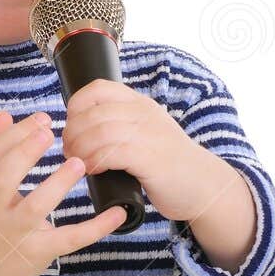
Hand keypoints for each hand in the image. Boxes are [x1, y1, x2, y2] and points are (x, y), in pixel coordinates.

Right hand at [0, 108, 126, 275]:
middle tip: (50, 132)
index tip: (43, 120)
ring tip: (78, 164)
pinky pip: (69, 238)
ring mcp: (17, 232)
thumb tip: (5, 116)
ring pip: (34, 207)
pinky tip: (117, 213)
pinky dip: (95, 228)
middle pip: (2, 177)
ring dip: (56, 184)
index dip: (17, 134)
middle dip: (25, 152)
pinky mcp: (39, 251)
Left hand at [62, 79, 220, 222]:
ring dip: (81, 148)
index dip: (76, 107)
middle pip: (93, 112)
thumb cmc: (168, 165)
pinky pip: (112, 152)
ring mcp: (150, 134)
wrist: (205, 186)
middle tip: (70, 151)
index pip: (98, 89)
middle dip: (73, 133)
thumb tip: (81, 130)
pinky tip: (93, 170)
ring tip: (79, 162)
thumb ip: (121, 125)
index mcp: (140, 104)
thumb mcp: (146, 133)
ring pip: (99, 131)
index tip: (72, 128)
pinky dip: (95, 161)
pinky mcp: (151, 158)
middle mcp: (144, 114)